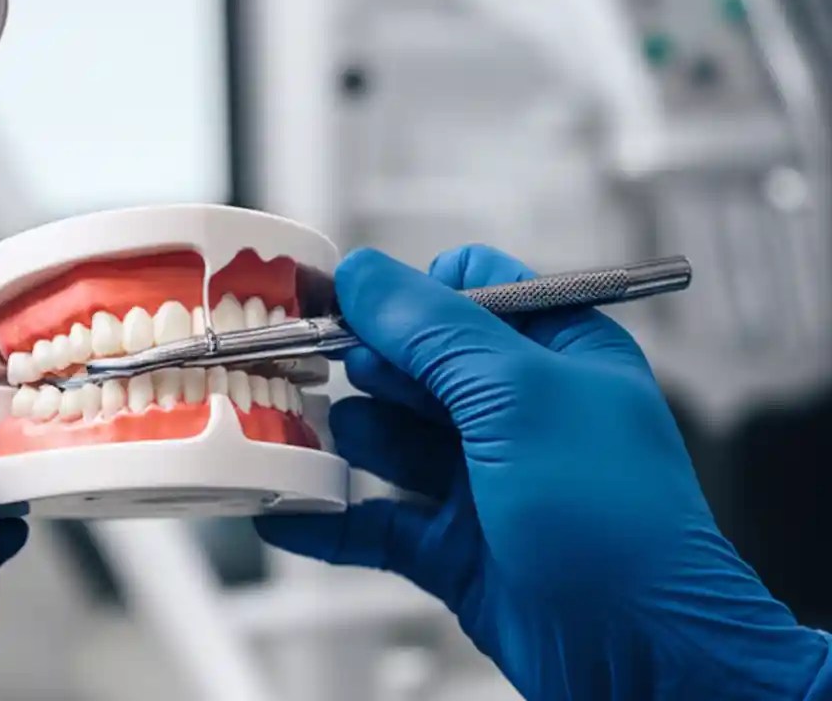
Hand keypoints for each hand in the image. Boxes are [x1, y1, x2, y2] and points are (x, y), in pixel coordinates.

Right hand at [257, 247, 830, 699]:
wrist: (645, 658)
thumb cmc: (618, 524)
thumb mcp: (520, 398)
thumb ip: (434, 330)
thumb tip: (364, 275)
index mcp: (556, 355)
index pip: (470, 292)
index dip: (408, 294)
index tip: (345, 303)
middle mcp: (519, 413)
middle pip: (415, 365)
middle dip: (363, 368)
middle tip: (310, 368)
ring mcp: (485, 481)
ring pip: (389, 443)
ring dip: (343, 441)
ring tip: (302, 442)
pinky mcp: (457, 548)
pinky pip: (378, 524)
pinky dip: (332, 521)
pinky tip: (288, 516)